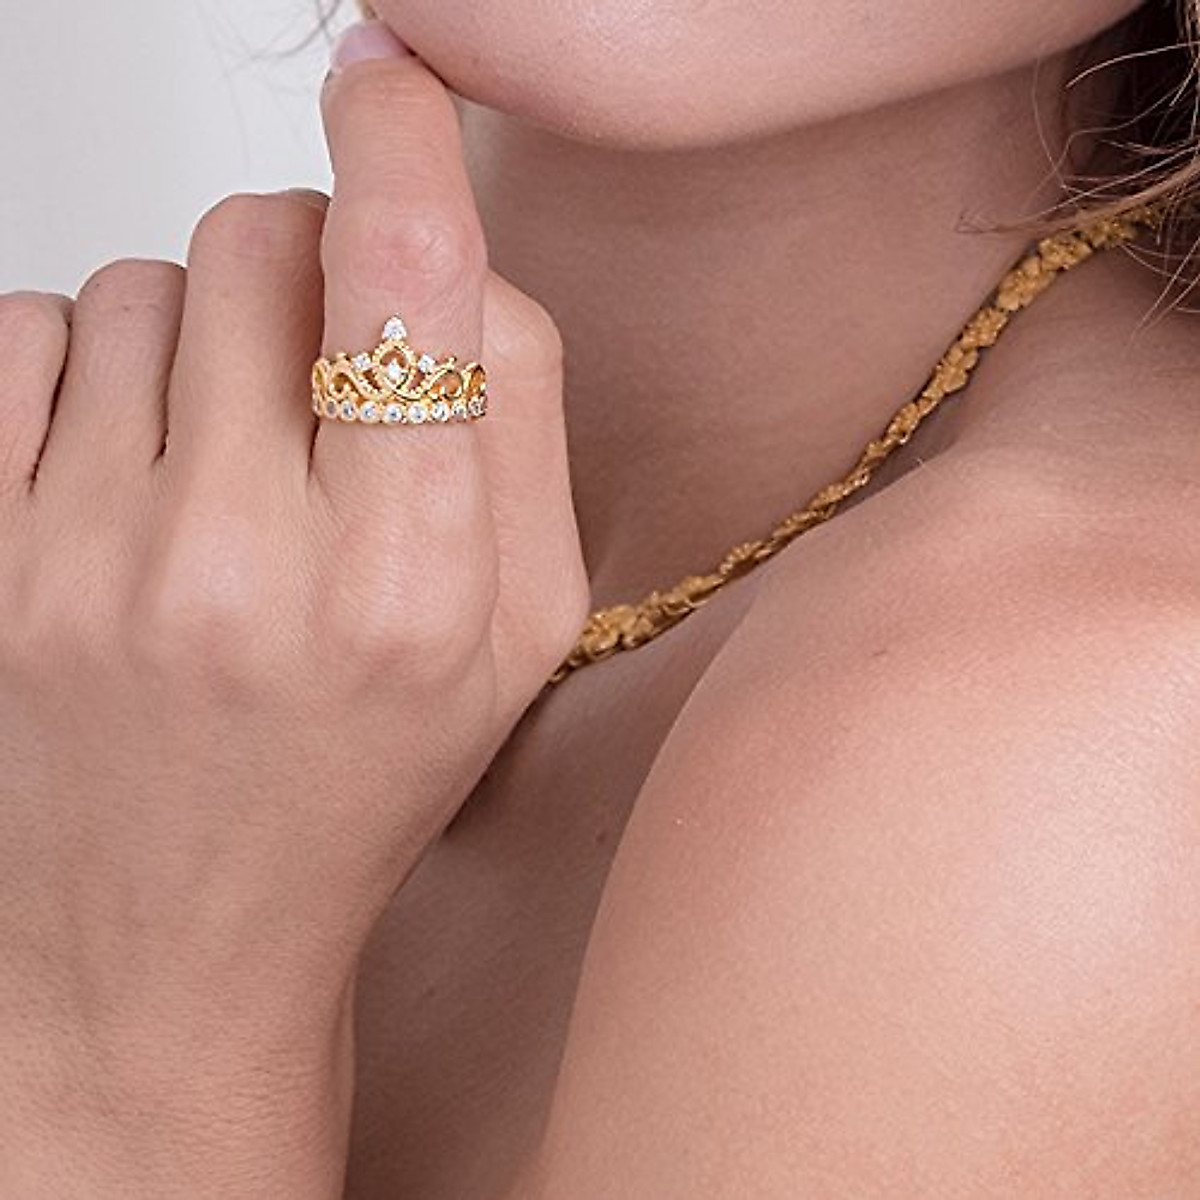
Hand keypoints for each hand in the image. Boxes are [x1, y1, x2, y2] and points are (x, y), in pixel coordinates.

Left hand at [0, 25, 586, 1197]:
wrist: (166, 945)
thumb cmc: (352, 783)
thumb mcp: (516, 635)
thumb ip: (522, 428)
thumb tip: (454, 250)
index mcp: (415, 591)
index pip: (412, 281)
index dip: (403, 142)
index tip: (391, 80)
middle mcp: (246, 573)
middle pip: (264, 241)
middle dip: (301, 271)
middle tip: (314, 384)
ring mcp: (86, 571)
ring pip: (138, 282)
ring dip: (192, 339)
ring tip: (217, 474)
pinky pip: (19, 334)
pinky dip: (81, 374)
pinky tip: (123, 482)